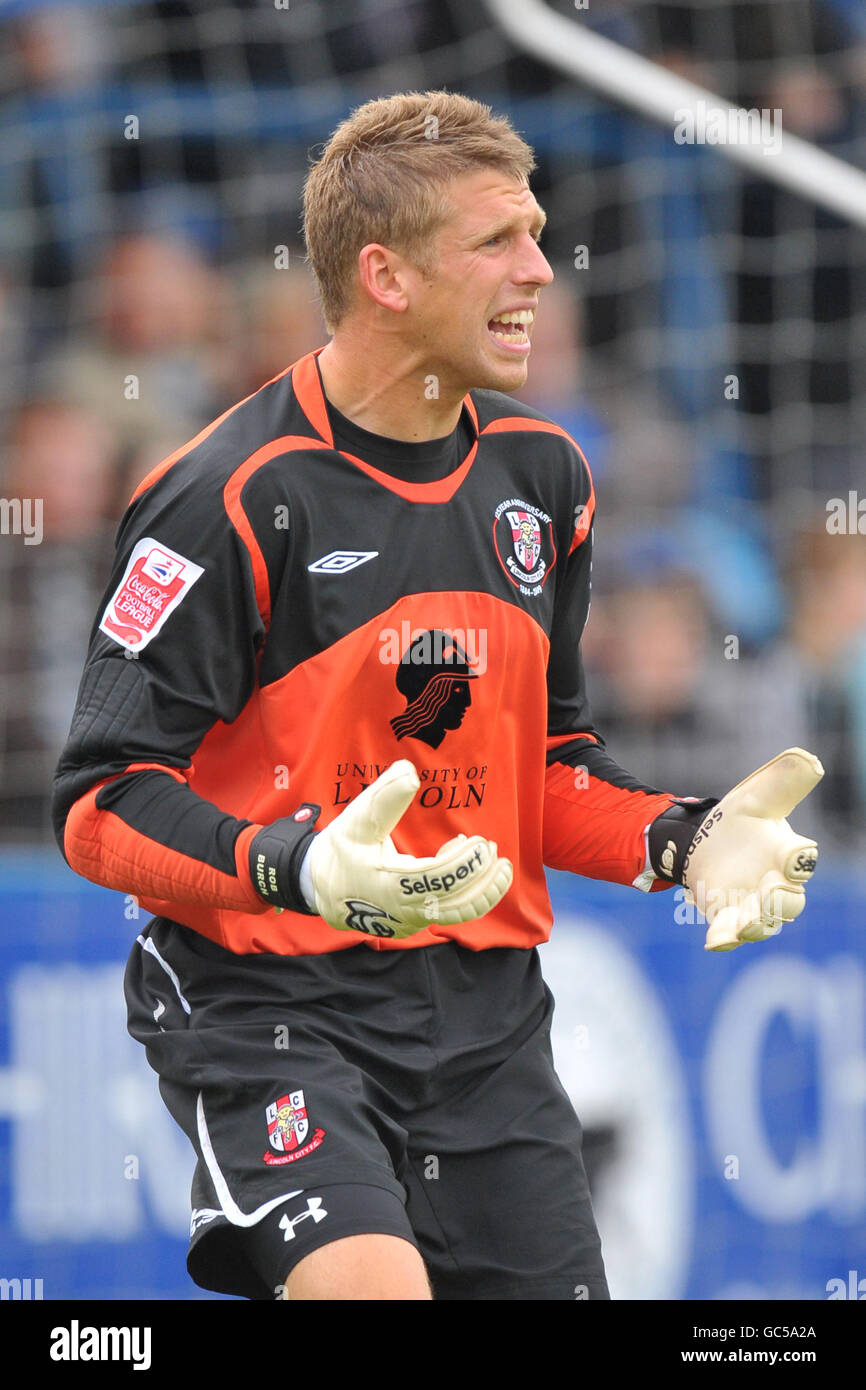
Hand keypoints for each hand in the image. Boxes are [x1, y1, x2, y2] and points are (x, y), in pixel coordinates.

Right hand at [307, 760, 512, 938]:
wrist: (317, 887)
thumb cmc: (339, 850)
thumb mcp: (356, 820)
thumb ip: (384, 797)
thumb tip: (410, 772)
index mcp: (389, 886)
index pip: (440, 880)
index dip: (465, 864)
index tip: (481, 843)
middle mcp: (403, 910)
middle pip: (458, 906)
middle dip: (484, 881)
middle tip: (495, 853)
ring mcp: (409, 921)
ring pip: (456, 914)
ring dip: (481, 891)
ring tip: (495, 865)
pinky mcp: (412, 922)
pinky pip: (445, 910)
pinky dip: (461, 889)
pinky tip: (455, 857)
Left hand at [681, 747, 823, 951]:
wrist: (703, 842)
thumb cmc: (740, 822)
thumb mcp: (755, 798)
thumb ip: (783, 782)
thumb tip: (810, 759)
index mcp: (785, 854)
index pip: (802, 860)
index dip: (799, 857)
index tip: (796, 852)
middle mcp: (775, 884)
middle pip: (790, 902)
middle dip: (782, 900)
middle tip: (771, 892)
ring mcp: (752, 905)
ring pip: (764, 923)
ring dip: (756, 925)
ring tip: (743, 925)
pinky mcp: (727, 917)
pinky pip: (730, 933)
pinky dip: (724, 938)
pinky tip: (714, 942)